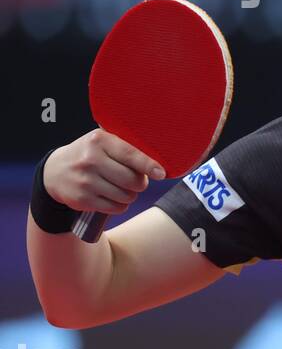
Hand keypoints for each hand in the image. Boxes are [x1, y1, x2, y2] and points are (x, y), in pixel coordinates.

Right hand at [44, 128, 165, 214]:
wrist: (53, 171)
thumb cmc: (88, 155)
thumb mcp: (102, 143)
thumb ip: (126, 148)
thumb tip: (156, 164)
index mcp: (99, 141)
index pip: (130, 154)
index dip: (149, 166)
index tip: (161, 173)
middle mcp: (90, 160)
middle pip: (132, 179)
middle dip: (140, 183)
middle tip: (136, 181)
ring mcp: (85, 181)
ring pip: (126, 196)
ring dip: (130, 195)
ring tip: (121, 188)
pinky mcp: (81, 199)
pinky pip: (115, 208)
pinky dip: (120, 205)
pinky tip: (112, 197)